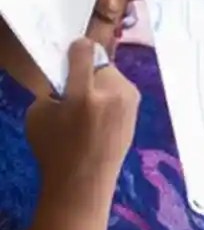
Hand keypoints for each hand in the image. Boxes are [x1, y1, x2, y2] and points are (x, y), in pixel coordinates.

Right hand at [26, 39, 140, 203]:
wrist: (84, 182)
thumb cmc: (54, 150)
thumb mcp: (39, 114)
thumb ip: (54, 88)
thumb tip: (68, 72)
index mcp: (84, 95)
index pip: (85, 51)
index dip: (76, 47)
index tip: (71, 50)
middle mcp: (113, 94)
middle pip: (101, 64)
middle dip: (89, 71)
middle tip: (77, 87)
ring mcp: (130, 101)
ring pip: (113, 77)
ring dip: (101, 83)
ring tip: (90, 105)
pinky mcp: (137, 109)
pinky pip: (120, 91)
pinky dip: (110, 95)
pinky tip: (101, 114)